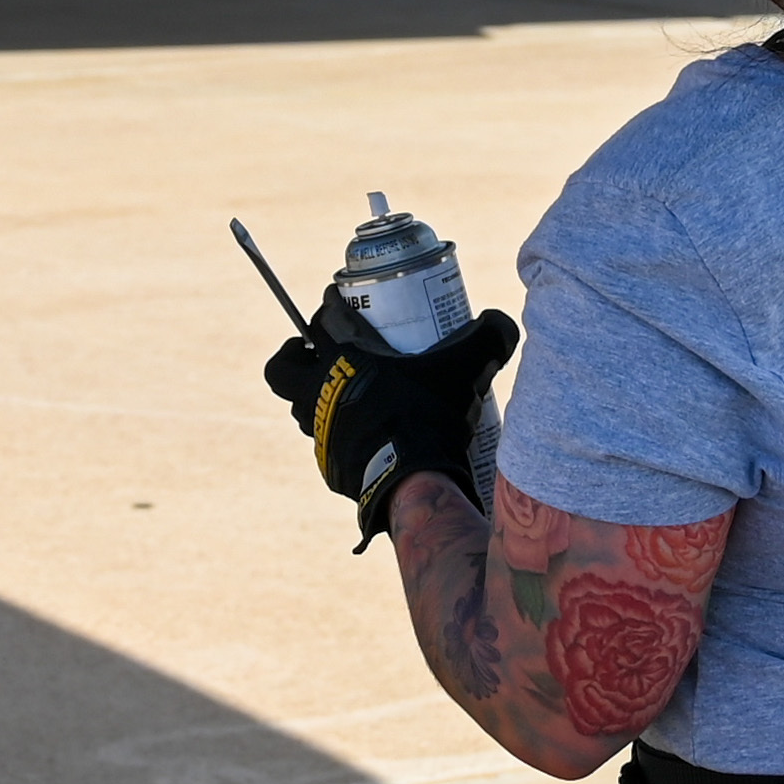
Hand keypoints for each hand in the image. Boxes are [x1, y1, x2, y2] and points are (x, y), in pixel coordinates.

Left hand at [264, 294, 517, 544]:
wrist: (415, 482)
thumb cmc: (432, 415)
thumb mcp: (467, 366)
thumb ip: (488, 337)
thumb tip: (501, 323)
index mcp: (344, 356)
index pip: (323, 317)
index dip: (331, 304)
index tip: (340, 301)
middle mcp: (321, 391)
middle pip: (282, 365)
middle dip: (293, 353)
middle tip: (316, 349)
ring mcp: (321, 430)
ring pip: (298, 405)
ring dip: (311, 395)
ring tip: (342, 391)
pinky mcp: (328, 464)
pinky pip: (321, 442)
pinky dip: (335, 433)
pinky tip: (361, 433)